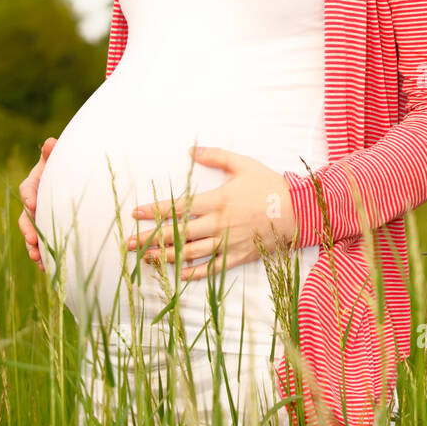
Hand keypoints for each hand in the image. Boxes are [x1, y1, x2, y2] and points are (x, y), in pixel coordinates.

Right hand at [18, 138, 56, 270]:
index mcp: (34, 184)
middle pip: (25, 217)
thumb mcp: (58, 160)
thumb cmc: (64, 166)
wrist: (73, 179)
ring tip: (37, 257)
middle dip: (28, 229)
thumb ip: (52, 154)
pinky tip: (47, 267)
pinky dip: (43, 255)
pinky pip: (42, 244)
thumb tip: (51, 142)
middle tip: (32, 239)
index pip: (27, 189)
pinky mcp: (47, 230)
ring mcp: (38, 218)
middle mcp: (33, 203)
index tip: (32, 204)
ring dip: (33, 246)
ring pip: (31, 233)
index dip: (28, 197)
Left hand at [129, 145, 297, 279]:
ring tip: (145, 259)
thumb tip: (191, 150)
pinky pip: (212, 268)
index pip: (178, 207)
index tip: (135, 213)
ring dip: (166, 256)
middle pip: (178, 234)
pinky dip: (193, 273)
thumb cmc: (270, 185)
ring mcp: (228, 242)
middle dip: (150, 238)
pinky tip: (177, 274)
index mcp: (217, 201)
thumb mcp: (243, 164)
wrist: (297, 211)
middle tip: (128, 243)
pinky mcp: (238, 256)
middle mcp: (219, 224)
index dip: (155, 211)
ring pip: (190, 253)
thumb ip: (216, 156)